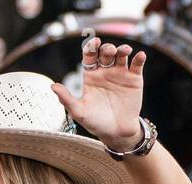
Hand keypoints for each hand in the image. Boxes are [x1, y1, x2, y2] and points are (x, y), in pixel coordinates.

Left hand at [50, 37, 145, 151]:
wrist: (116, 133)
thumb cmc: (96, 123)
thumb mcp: (79, 112)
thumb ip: (66, 99)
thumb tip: (52, 86)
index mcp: (91, 76)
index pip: (90, 56)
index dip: (91, 46)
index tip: (94, 42)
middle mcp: (105, 72)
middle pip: (105, 53)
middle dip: (107, 48)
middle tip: (109, 51)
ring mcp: (120, 74)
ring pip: (121, 55)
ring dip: (123, 49)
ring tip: (124, 51)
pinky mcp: (134, 79)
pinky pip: (137, 65)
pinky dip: (139, 58)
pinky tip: (139, 56)